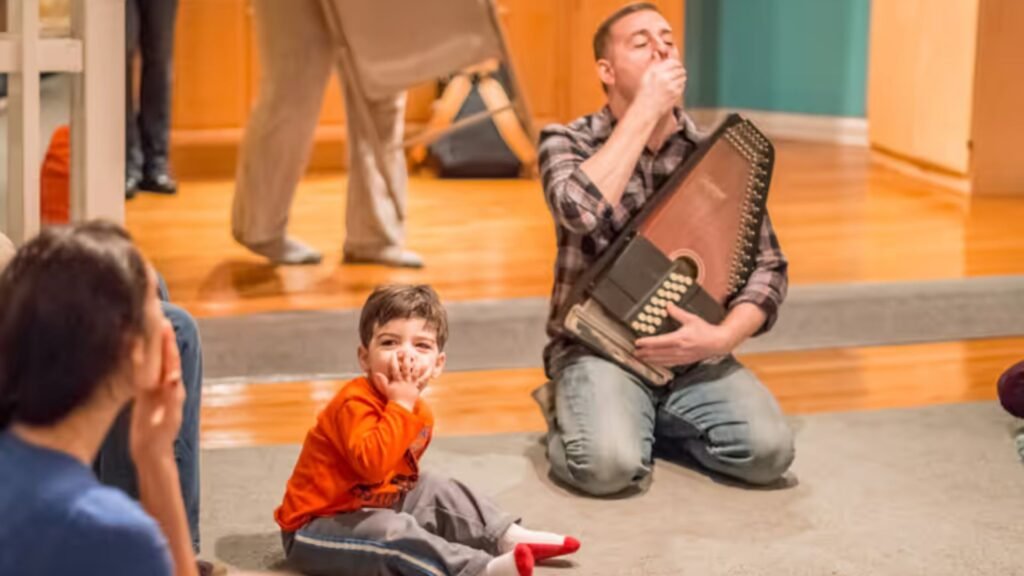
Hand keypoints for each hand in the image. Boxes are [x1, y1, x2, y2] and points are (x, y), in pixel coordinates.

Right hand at [130, 320, 184, 465]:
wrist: (152, 452)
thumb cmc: (161, 437)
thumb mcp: (168, 418)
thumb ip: (172, 399)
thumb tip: (174, 379)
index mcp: (173, 388)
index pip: (171, 361)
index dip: (168, 343)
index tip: (164, 324)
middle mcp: (166, 386)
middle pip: (163, 356)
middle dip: (162, 337)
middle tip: (158, 316)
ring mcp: (154, 389)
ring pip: (153, 362)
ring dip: (151, 345)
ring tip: (147, 326)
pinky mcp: (143, 395)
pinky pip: (142, 372)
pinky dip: (139, 359)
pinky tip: (134, 349)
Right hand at [372, 351, 429, 409]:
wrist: (401, 406)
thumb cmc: (393, 398)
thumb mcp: (386, 389)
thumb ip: (381, 381)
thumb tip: (376, 374)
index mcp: (397, 380)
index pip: (394, 369)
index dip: (393, 361)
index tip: (393, 354)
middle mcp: (405, 380)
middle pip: (406, 368)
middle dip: (406, 359)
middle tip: (407, 352)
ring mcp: (412, 383)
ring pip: (415, 372)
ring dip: (416, 364)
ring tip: (418, 357)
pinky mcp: (417, 387)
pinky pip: (423, 380)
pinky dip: (427, 374)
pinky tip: (430, 367)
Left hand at [634, 304, 730, 367]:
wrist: (718, 343)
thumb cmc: (705, 331)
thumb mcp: (692, 319)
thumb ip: (678, 313)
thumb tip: (668, 305)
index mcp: (680, 338)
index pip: (659, 342)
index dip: (646, 342)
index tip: (637, 342)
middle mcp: (679, 349)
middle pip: (657, 353)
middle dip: (644, 353)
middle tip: (634, 352)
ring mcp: (681, 357)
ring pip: (662, 360)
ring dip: (650, 360)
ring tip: (640, 358)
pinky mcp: (684, 362)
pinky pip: (669, 364)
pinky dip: (660, 364)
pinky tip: (654, 363)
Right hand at [635, 58, 685, 117]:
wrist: (645, 109)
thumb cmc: (644, 92)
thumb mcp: (645, 76)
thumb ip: (654, 64)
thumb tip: (657, 53)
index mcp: (656, 71)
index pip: (673, 62)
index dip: (676, 63)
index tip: (676, 65)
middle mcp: (664, 77)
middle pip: (680, 69)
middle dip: (680, 70)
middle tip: (679, 72)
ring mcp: (671, 86)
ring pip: (683, 77)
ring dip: (681, 78)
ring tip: (676, 80)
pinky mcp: (675, 94)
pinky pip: (682, 86)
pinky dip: (681, 86)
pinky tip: (674, 88)